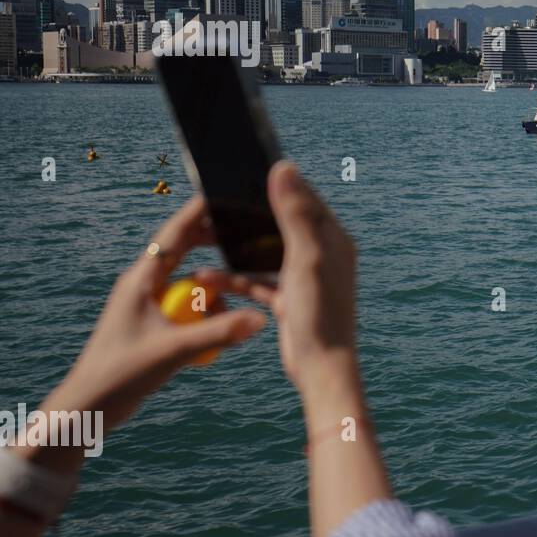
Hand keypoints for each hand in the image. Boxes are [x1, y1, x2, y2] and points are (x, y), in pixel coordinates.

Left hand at [42, 198, 265, 458]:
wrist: (90, 406)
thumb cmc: (121, 373)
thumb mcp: (175, 350)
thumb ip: (219, 333)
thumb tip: (261, 319)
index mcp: (142, 279)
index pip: (174, 234)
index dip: (199, 212)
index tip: (224, 194)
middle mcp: (144, 286)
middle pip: (183, 251)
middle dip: (213, 242)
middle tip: (246, 234)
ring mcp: (149, 306)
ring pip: (188, 280)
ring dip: (214, 286)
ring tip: (241, 292)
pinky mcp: (154, 326)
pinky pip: (188, 307)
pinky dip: (207, 311)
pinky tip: (225, 325)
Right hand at [201, 162, 358, 401]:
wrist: (321, 369)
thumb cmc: (320, 314)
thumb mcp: (306, 258)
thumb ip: (295, 214)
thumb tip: (283, 168)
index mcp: (333, 239)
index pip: (304, 199)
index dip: (277, 183)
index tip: (246, 169)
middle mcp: (322, 254)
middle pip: (281, 223)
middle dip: (250, 214)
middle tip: (217, 203)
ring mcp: (304, 277)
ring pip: (265, 252)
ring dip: (236, 249)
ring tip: (203, 239)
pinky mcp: (289, 299)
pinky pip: (257, 281)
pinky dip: (234, 279)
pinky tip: (205, 278)